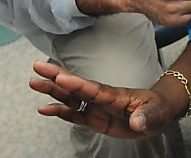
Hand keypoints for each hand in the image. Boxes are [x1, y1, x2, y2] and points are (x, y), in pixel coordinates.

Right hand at [30, 60, 176, 138]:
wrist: (158, 113)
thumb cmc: (157, 108)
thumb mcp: (156, 113)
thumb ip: (145, 117)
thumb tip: (137, 122)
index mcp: (116, 95)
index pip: (93, 89)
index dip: (77, 83)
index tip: (61, 76)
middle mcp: (102, 99)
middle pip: (75, 87)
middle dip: (56, 78)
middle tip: (37, 67)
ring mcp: (96, 108)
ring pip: (70, 98)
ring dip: (52, 91)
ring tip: (33, 83)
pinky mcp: (94, 118)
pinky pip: (73, 115)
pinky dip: (58, 112)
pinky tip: (43, 108)